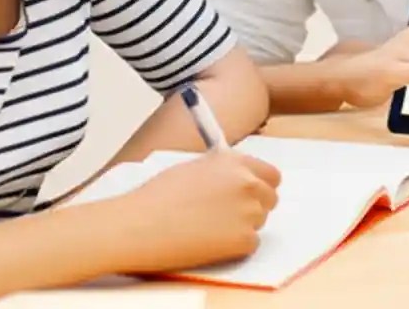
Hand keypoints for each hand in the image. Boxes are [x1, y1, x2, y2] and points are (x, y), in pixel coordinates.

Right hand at [119, 151, 281, 271]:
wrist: (138, 225)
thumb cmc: (156, 197)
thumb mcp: (193, 168)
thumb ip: (222, 170)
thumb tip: (235, 177)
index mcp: (235, 162)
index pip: (270, 174)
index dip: (261, 185)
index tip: (251, 195)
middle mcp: (247, 182)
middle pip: (270, 198)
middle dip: (254, 206)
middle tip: (227, 216)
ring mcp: (248, 211)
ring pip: (259, 221)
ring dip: (242, 226)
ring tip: (207, 228)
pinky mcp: (243, 239)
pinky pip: (250, 244)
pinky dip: (235, 247)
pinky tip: (208, 242)